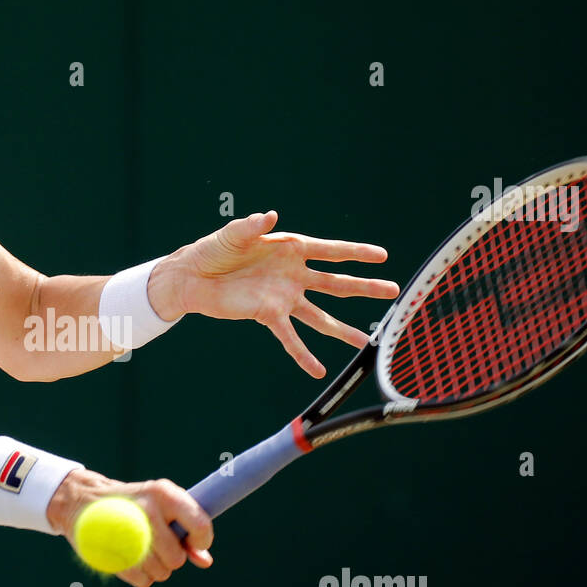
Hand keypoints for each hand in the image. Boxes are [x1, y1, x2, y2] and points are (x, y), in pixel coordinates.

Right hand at [46, 469, 214, 586]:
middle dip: (171, 557)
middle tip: (157, 543)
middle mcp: (148, 509)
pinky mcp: (113, 553)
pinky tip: (130, 558)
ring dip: (155, 568)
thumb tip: (204, 560)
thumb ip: (187, 530)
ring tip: (141, 548)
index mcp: (164, 493)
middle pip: (177, 557)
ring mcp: (128, 532)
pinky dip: (140, 575)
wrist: (83, 501)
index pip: (199, 525)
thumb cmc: (134, 504)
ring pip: (162, 572)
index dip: (201, 541)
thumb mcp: (162, 506)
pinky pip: (143, 580)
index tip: (193, 543)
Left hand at [149, 211, 400, 377]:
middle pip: (336, 283)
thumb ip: (252, 227)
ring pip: (320, 316)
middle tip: (394, 291)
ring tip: (367, 342)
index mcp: (290, 248)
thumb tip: (268, 216)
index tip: (382, 256)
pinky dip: (302, 354)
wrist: (192, 276)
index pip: (330, 251)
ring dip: (343, 330)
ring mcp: (284, 297)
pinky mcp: (268, 315)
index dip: (356, 253)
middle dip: (365, 287)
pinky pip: (290, 338)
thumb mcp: (233, 234)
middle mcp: (293, 274)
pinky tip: (319, 370)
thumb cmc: (214, 249)